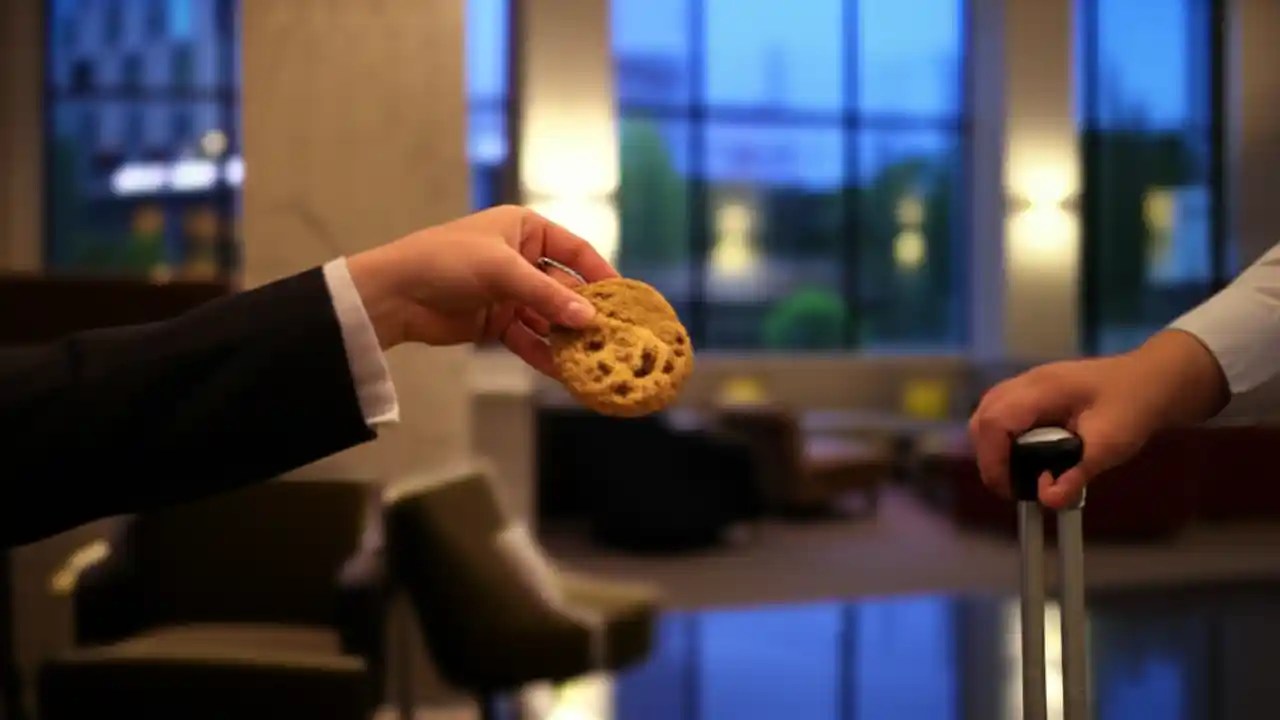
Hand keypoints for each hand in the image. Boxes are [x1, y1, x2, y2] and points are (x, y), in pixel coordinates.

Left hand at [345, 205, 617, 374]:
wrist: (394, 294)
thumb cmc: (446, 262)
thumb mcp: (501, 271)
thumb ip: (546, 297)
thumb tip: (590, 319)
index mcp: (525, 229)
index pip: (575, 249)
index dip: (601, 273)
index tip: (625, 298)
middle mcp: (522, 258)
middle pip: (565, 288)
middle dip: (585, 313)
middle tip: (614, 337)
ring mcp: (510, 292)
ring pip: (549, 317)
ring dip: (567, 338)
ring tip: (594, 359)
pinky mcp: (497, 322)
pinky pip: (529, 338)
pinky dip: (545, 353)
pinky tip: (564, 370)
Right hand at [968, 330, 1228, 508]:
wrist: (1154, 380)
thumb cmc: (1134, 408)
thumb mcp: (1111, 446)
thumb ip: (1077, 474)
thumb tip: (1047, 501)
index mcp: (1042, 390)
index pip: (995, 422)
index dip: (992, 460)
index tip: (1010, 490)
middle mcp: (1027, 381)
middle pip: (983, 417)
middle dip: (988, 457)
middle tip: (1011, 486)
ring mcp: (1028, 382)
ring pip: (987, 413)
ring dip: (992, 447)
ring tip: (1015, 474)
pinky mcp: (1032, 390)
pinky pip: (1001, 411)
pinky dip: (1002, 437)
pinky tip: (1023, 455)